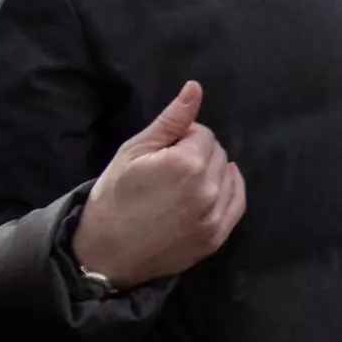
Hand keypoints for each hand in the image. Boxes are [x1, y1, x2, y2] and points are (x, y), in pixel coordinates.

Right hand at [70, 81, 245, 289]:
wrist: (104, 253)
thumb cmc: (113, 197)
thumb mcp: (134, 151)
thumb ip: (171, 120)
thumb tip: (195, 88)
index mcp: (186, 164)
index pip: (203, 133)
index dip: (182, 138)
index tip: (162, 152)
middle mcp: (207, 190)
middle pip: (218, 153)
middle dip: (198, 154)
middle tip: (168, 170)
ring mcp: (214, 217)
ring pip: (229, 176)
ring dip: (211, 173)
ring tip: (181, 185)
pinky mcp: (217, 237)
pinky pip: (237, 202)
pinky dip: (227, 191)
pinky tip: (209, 190)